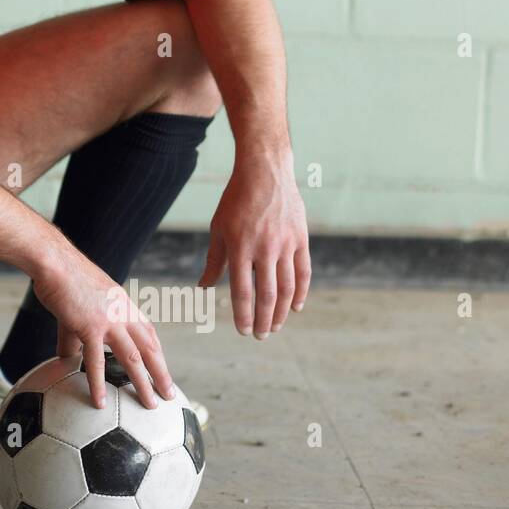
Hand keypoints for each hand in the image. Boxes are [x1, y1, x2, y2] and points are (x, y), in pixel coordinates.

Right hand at [31, 248, 176, 411]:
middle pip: (150, 348)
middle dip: (161, 372)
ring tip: (150, 405)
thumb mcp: (79, 303)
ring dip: (143, 383)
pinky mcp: (89, 327)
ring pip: (132, 358)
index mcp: (123, 304)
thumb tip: (67, 358)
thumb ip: (74, 334)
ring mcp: (109, 321)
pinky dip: (98, 383)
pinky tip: (100, 402)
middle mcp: (123, 313)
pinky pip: (95, 361)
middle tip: (169, 394)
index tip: (161, 367)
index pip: (147, 330)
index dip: (156, 350)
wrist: (54, 261)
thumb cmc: (63, 277)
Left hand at [198, 149, 311, 337]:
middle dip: (263, 319)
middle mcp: (265, 248)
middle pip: (267, 294)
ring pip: (288, 287)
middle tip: (260, 335)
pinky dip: (301, 292)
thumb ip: (214, 260)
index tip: (242, 330)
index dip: (243, 314)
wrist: (265, 172)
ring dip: (281, 311)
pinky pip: (303, 271)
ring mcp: (286, 244)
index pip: (243, 291)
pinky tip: (295, 307)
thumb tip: (204, 287)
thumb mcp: (218, 229)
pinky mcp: (301, 239)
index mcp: (240, 247)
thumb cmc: (236, 201)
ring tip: (274, 326)